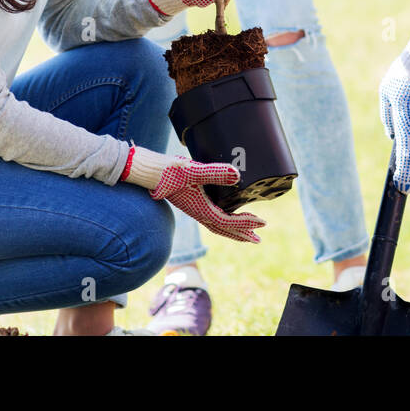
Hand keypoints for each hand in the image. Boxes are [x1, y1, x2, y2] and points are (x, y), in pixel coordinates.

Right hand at [121, 146, 264, 242]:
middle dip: (242, 234)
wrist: (147, 172)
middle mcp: (198, 212)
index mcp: (201, 208)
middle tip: (258, 239)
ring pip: (217, 225)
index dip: (246, 223)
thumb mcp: (192, 170)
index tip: (263, 222)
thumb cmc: (168, 171)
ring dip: (232, 230)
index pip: (228, 222)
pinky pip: (210, 218)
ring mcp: (194, 209)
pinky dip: (222, 221)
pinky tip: (225, 213)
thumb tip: (237, 176)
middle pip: (224, 229)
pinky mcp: (190, 202)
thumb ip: (214, 173)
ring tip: (246, 232)